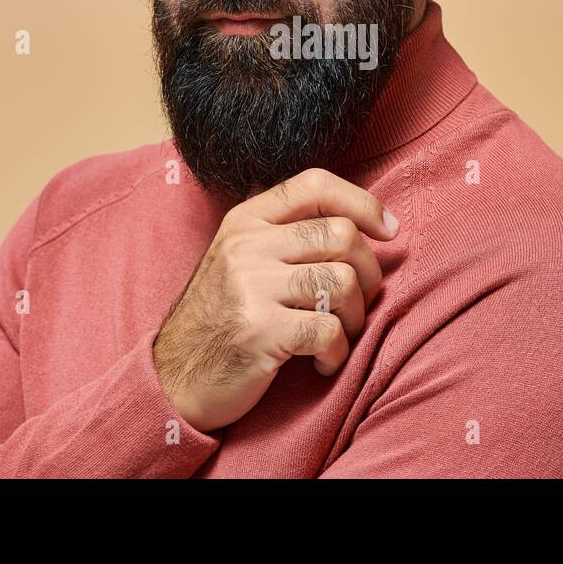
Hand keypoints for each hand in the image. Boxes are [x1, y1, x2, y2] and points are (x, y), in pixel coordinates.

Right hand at [152, 167, 398, 432]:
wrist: (174, 379)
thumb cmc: (223, 319)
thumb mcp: (239, 259)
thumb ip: (284, 234)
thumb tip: (359, 220)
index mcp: (245, 220)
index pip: (315, 185)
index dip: (363, 202)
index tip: (388, 230)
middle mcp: (246, 245)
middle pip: (341, 234)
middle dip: (369, 273)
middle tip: (360, 303)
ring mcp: (250, 285)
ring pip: (343, 281)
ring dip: (354, 317)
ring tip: (337, 335)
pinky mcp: (259, 330)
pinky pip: (330, 330)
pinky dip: (337, 353)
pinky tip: (321, 362)